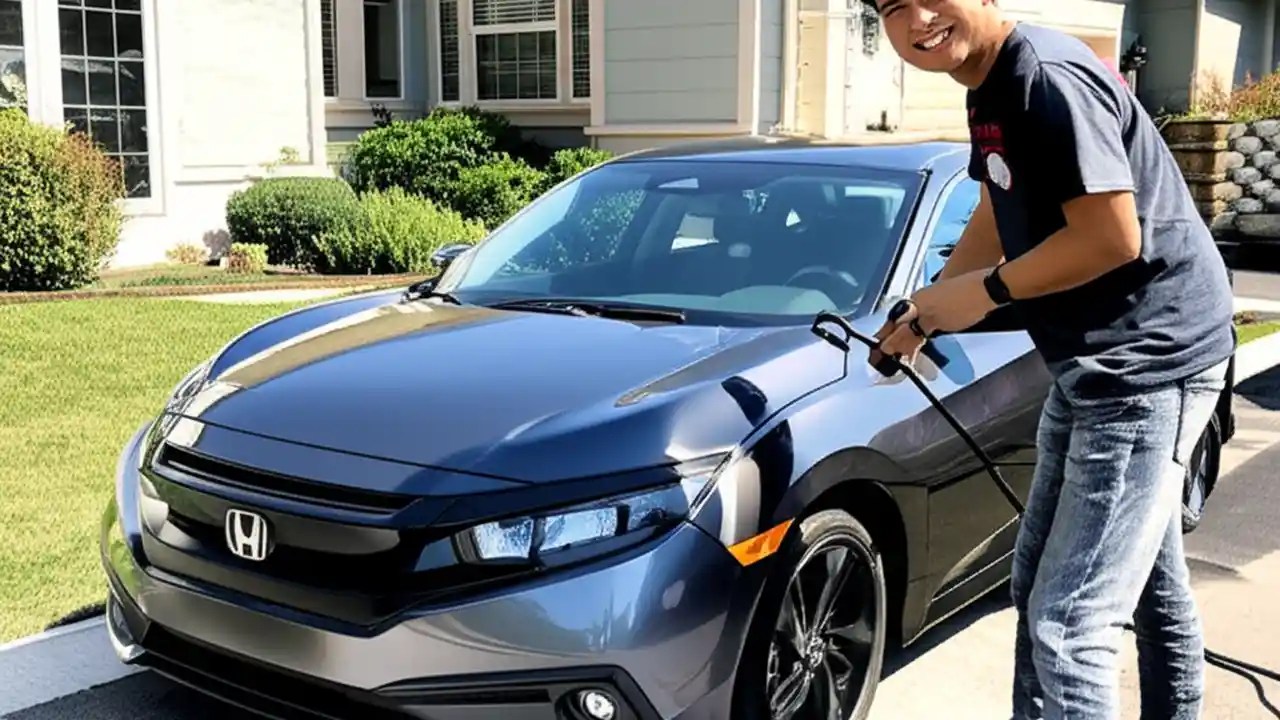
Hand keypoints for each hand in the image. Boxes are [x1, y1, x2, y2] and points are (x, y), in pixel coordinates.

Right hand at [872, 270, 997, 365]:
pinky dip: (922, 340)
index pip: (890, 326)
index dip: (884, 344)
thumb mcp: (933, 322)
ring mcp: (932, 305)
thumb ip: (908, 334)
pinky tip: (922, 348)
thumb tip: (887, 345)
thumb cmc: (963, 302)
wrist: (991, 290)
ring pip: (913, 329)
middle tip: (892, 365)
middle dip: (895, 347)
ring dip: (908, 345)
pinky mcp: (944, 310)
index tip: (878, 361)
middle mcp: (918, 303)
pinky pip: (925, 327)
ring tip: (907, 362)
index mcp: (912, 303)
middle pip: (901, 328)